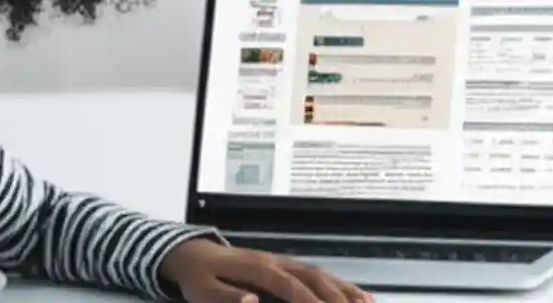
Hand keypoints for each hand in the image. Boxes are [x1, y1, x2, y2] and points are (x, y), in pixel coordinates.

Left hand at [160, 238, 374, 302]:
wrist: (194, 254)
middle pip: (313, 277)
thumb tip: (251, 300)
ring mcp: (283, 262)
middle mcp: (276, 261)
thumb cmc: (200, 277)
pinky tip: (358, 296)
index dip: (308, 300)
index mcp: (257, 267)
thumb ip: (226, 297)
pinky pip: (319, 274)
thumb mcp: (203, 291)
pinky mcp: (287, 267)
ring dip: (344, 290)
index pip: (289, 285)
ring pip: (321, 274)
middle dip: (336, 297)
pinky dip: (340, 285)